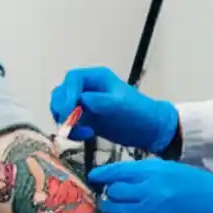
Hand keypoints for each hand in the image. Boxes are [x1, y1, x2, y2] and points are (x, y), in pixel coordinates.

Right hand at [49, 67, 179, 152]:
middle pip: (62, 93)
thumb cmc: (138, 112)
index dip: (66, 94)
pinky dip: (72, 130)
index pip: (72, 79)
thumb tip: (80, 100)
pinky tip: (86, 135)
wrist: (150, 130)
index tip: (68, 111)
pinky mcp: (86, 119)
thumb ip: (99, 101)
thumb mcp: (120, 104)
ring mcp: (85, 104)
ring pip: (62, 108)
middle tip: (68, 123)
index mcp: (96, 78)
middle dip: (62, 108)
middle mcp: (88, 88)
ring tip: (81, 132)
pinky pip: (70, 122)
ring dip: (65, 121)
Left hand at [89, 159, 212, 212]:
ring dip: (114, 209)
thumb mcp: (173, 169)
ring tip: (117, 207)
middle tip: (112, 194)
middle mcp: (149, 192)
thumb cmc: (202, 186)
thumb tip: (122, 177)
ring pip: (117, 212)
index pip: (118, 172)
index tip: (95, 176)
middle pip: (115, 192)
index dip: (103, 174)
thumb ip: (148, 172)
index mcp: (155, 171)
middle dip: (111, 193)